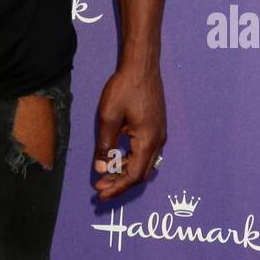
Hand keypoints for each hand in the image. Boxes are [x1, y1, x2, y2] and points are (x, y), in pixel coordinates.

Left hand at [93, 63, 166, 200]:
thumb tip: (101, 169)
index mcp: (148, 141)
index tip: (100, 193)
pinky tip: (115, 157)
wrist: (141, 66)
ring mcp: (159, 133)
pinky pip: (145, 151)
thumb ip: (104, 145)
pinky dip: (130, 159)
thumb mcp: (108, 117)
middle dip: (120, 183)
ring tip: (105, 174)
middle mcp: (158, 141)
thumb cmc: (124, 88)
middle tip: (100, 187)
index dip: (117, 187)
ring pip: (144, 163)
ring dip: (125, 171)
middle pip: (141, 173)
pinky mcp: (156, 127)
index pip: (133, 175)